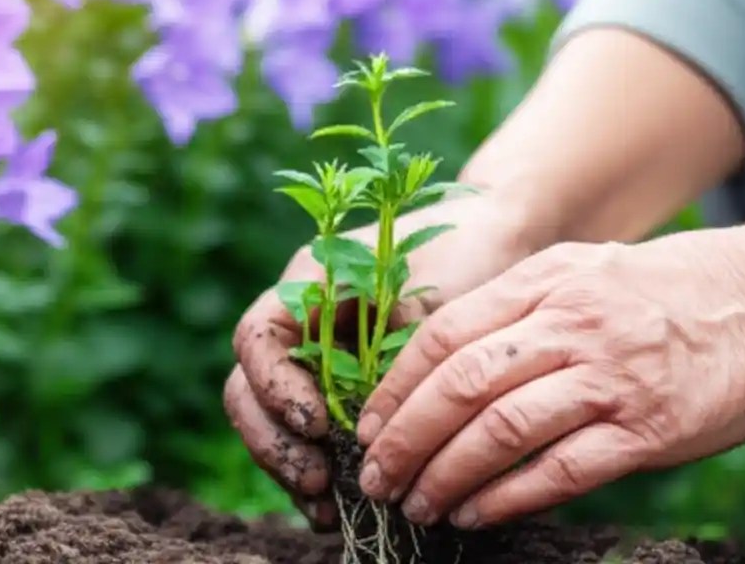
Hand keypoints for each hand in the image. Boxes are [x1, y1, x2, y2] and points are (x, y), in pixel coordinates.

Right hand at [223, 192, 541, 527]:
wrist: (497, 237)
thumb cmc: (464, 252)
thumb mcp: (432, 297)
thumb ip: (394, 353)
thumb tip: (374, 426)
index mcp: (307, 284)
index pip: (258, 338)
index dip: (275, 386)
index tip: (319, 423)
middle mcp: (298, 323)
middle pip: (247, 387)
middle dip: (274, 439)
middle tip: (317, 479)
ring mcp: (312, 359)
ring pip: (268, 420)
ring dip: (288, 464)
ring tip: (326, 506)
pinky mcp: (335, 391)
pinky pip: (304, 437)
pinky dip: (313, 470)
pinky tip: (335, 507)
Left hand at [355, 227, 744, 530]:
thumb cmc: (653, 293)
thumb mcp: (576, 273)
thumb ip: (511, 308)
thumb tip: (433, 363)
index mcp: (541, 283)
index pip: (443, 335)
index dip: (395, 387)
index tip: (366, 426)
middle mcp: (570, 326)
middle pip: (462, 384)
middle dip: (406, 437)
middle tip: (374, 475)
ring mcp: (609, 378)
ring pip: (503, 430)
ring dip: (446, 474)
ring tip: (415, 503)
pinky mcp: (648, 429)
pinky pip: (562, 470)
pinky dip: (508, 498)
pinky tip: (474, 514)